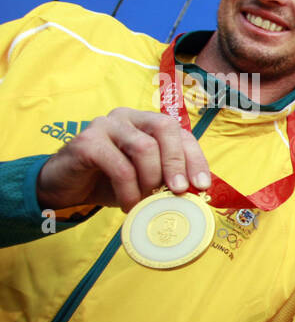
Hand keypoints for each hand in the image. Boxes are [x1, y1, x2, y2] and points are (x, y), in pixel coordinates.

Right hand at [35, 107, 210, 210]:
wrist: (66, 187)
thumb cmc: (110, 182)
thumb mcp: (146, 179)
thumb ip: (168, 178)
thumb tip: (200, 192)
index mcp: (146, 122)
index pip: (180, 132)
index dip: (195, 158)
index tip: (201, 185)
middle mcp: (128, 116)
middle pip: (165, 128)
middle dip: (176, 163)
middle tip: (177, 191)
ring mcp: (106, 125)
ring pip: (144, 147)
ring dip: (150, 180)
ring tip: (146, 202)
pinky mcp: (86, 141)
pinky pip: (119, 166)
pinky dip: (129, 190)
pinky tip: (129, 205)